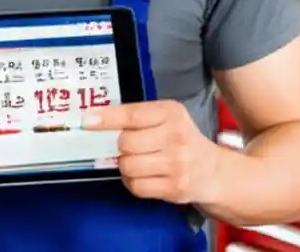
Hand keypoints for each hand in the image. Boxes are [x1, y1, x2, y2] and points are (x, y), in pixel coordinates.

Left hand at [84, 99, 219, 204]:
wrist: (213, 171)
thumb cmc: (180, 140)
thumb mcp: (165, 118)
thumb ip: (135, 117)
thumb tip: (94, 120)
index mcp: (171, 113)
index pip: (131, 115)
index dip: (105, 119)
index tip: (86, 121)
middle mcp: (176, 136)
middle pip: (125, 143)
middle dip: (119, 147)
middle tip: (129, 148)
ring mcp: (177, 164)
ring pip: (128, 166)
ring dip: (125, 166)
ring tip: (138, 162)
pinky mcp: (175, 187)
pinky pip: (136, 187)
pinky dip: (133, 183)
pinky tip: (144, 176)